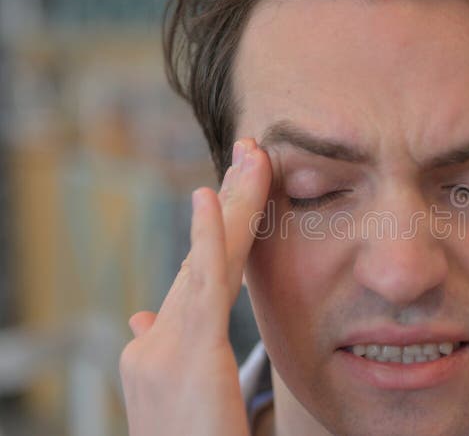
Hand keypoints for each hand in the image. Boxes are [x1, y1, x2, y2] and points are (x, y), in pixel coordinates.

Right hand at [119, 138, 270, 435]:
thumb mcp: (173, 394)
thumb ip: (161, 350)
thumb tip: (140, 317)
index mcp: (157, 345)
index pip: (195, 274)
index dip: (216, 229)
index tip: (234, 189)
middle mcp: (154, 339)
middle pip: (200, 256)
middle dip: (229, 201)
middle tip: (251, 150)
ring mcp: (164, 345)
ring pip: (206, 259)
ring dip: (231, 202)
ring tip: (250, 155)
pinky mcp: (186, 353)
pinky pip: (201, 286)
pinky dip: (206, 237)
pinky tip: (207, 195)